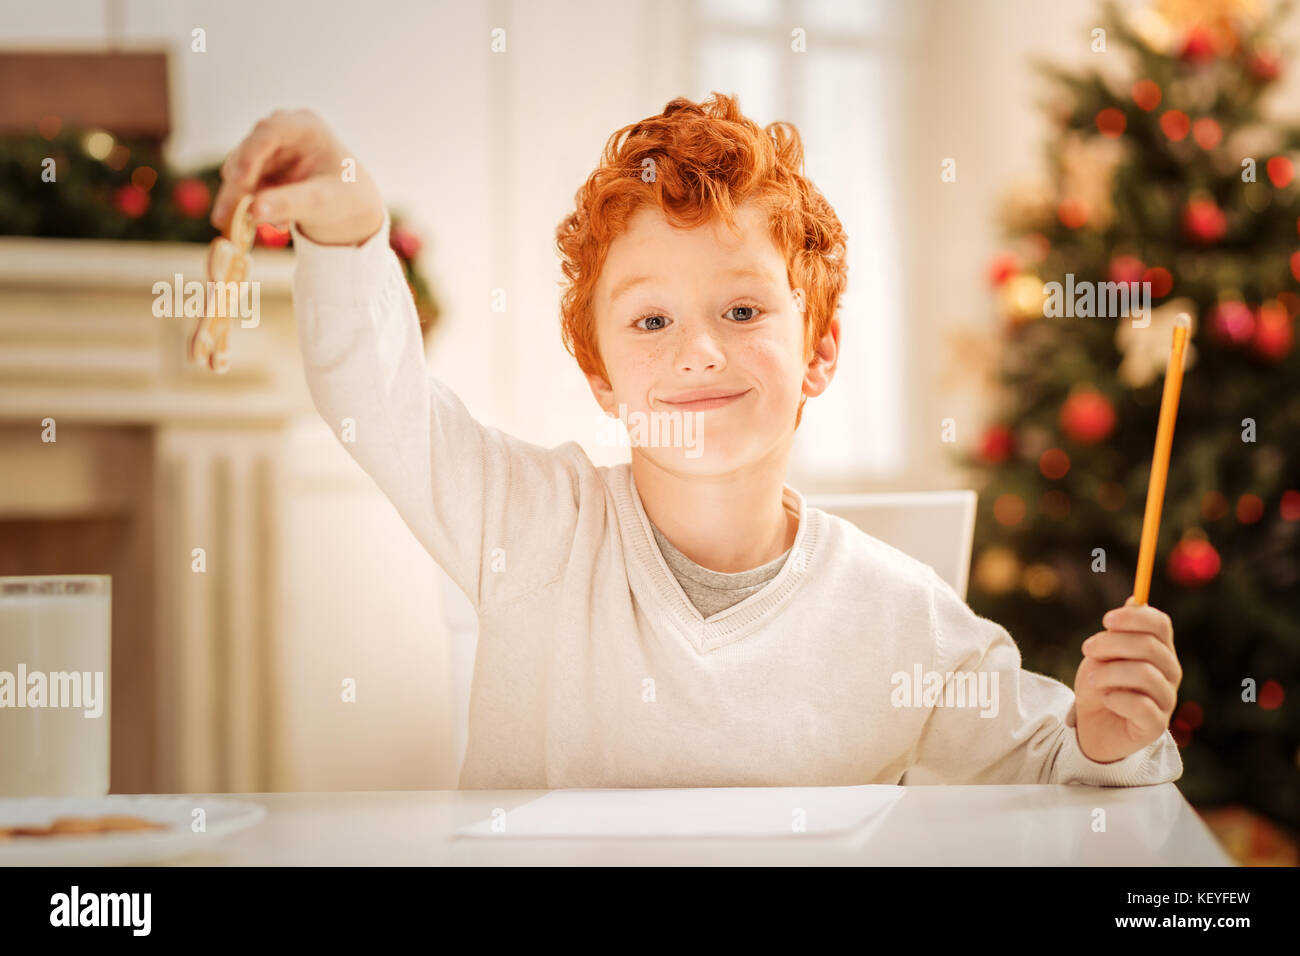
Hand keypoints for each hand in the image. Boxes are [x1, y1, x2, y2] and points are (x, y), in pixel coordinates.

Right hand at [210, 108, 385, 246]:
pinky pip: (241, 186)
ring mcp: (269, 149)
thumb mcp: (323, 202)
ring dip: (241, 200)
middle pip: (247, 152)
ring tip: (272, 226)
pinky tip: (278, 223)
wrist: (352, 209)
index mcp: (306, 126)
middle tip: (225, 219)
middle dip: (237, 187)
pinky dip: (248, 206)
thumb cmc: (347, 198)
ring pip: (237, 170)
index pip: (269, 131)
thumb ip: (290, 203)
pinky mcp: (260, 168)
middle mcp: (283, 131)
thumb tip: (253, 211)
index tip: (237, 182)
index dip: (249, 155)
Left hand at [1074, 596, 1181, 763]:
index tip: (1105, 621)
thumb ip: (1119, 631)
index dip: (1134, 618)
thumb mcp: (1101, 654)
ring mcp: (1166, 699)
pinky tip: (1107, 700)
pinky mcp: (1156, 725)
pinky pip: (1140, 705)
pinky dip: (1116, 698)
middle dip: (1111, 644)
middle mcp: (1169, 673)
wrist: (1091, 725)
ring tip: (1093, 679)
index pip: (1161, 624)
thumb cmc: (1100, 684)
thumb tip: (1135, 600)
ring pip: (1144, 673)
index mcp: (1159, 650)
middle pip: (1150, 646)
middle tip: (1087, 649)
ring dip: (1109, 672)